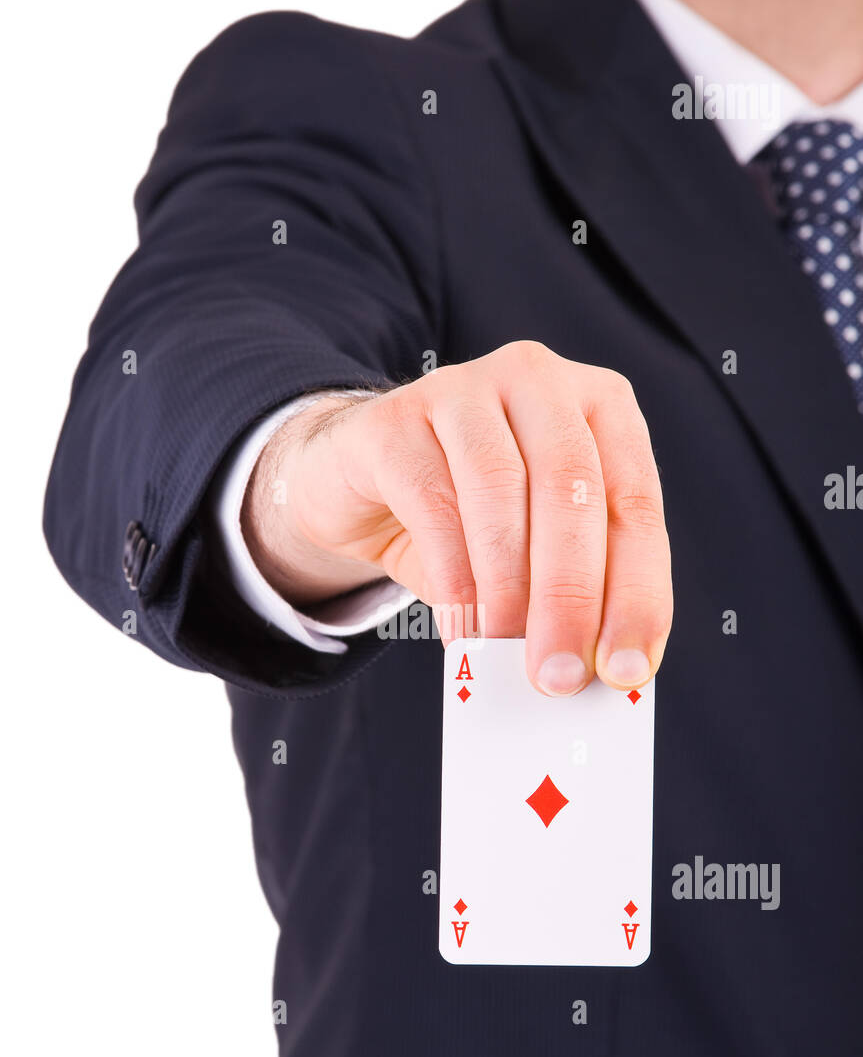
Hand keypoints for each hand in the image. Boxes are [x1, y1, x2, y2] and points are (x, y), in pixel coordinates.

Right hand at [242, 341, 671, 693]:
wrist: (360, 484)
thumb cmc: (466, 517)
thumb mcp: (537, 549)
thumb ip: (579, 590)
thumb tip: (608, 667)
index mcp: (600, 406)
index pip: (635, 501)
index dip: (637, 592)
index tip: (627, 667)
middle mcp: (538, 381)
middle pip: (571, 488)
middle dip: (571, 595)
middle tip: (561, 675)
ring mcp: (462, 390)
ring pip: (500, 490)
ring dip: (509, 589)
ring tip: (507, 655)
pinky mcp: (394, 419)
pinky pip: (431, 502)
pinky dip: (452, 579)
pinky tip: (460, 630)